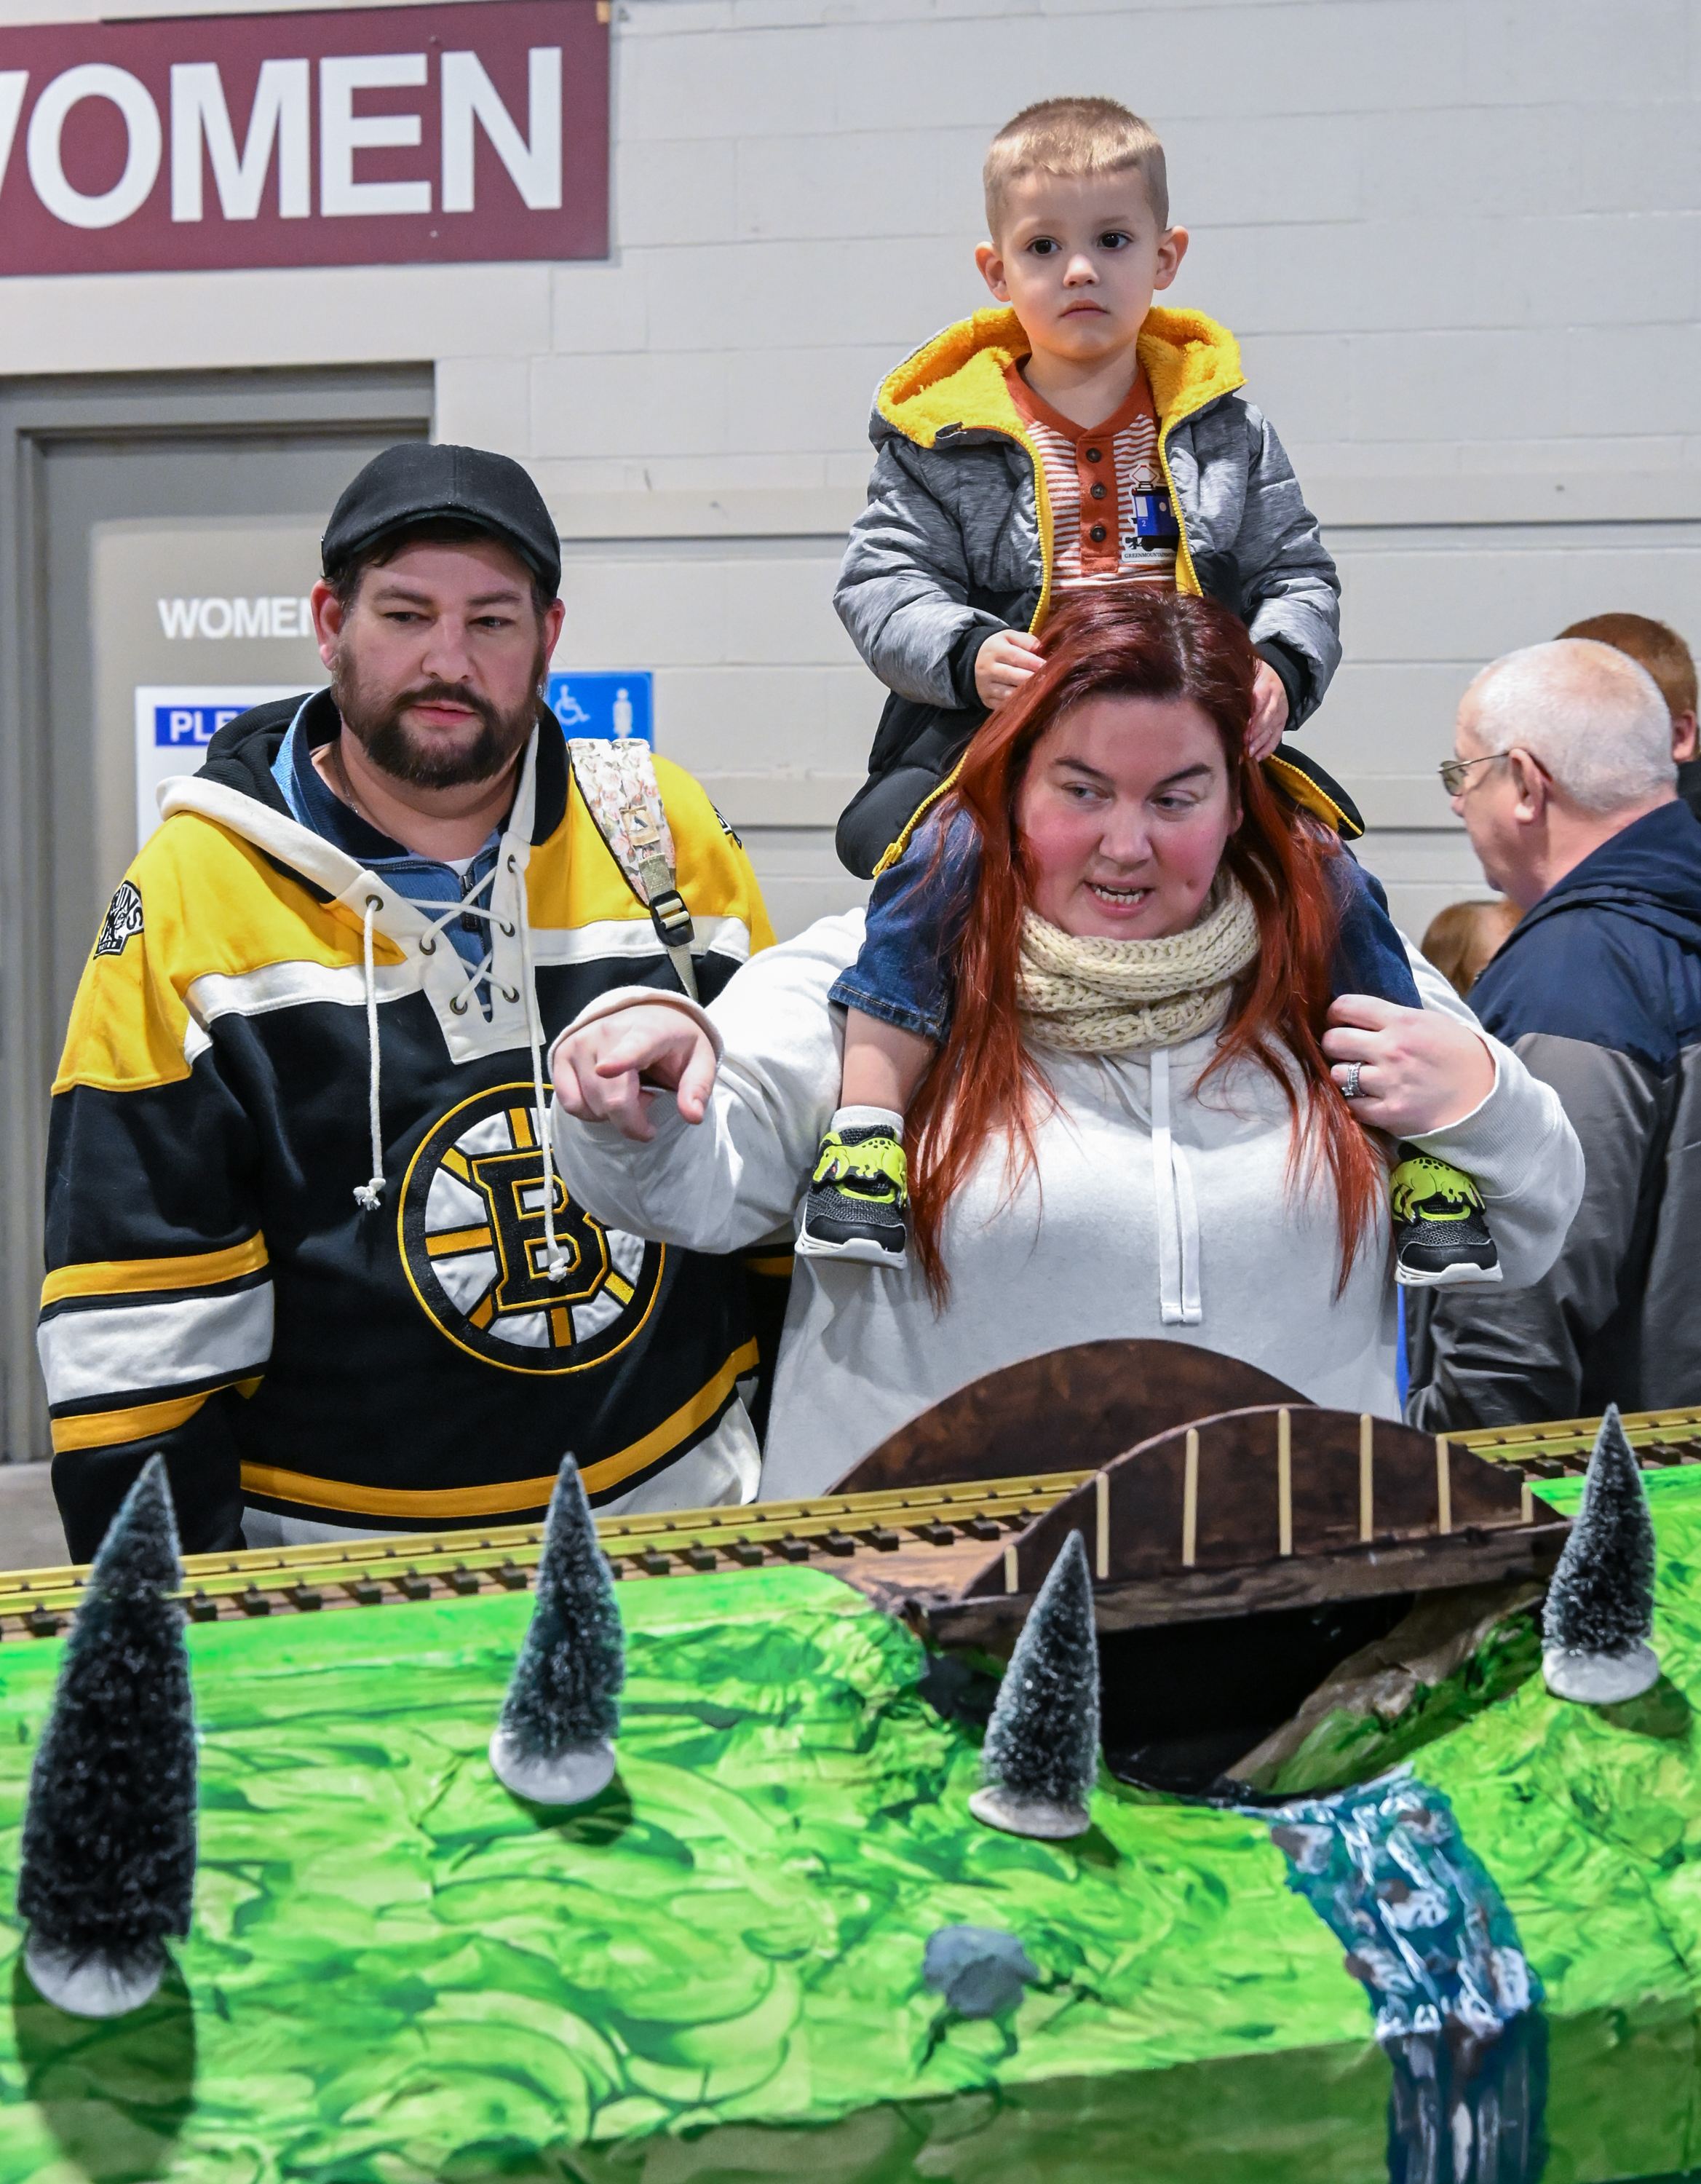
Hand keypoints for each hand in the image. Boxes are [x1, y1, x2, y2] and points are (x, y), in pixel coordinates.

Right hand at [551, 1004, 717, 1142]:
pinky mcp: (562, 1054)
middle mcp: (606, 1033)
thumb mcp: (700, 1060)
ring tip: (628, 1090)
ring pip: (591, 1106)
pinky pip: (570, 1103)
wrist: (646, 1014)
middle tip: (648, 1100)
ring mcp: (580, 1043)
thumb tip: (692, 1116)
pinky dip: (589, 1111)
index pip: (633, 1048)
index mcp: (647, 1032)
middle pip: (613, 1099)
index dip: (620, 1061)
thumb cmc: (673, 1042)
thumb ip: (698, 1088)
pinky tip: (604, 1094)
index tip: (606, 1069)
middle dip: (634, 1119)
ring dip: (613, 1113)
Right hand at [975, 628, 1042, 707]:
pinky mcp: (987, 700)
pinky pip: (1005, 705)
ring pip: (1009, 694)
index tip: (1046, 666)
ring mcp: (986, 687)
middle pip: (1013, 676)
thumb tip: (1040, 648)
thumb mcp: (1009, 637)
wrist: (973, 661)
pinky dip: (1019, 704)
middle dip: (1032, 679)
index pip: (1015, 657)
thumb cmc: (999, 648)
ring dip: (1027, 693)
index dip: (1032, 662)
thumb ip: (1026, 640)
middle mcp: (988, 669)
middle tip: (1048, 679)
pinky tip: (1030, 700)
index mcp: (995, 650)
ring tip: (1041, 691)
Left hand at [1246, 661, 1289, 760]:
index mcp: (1266, 685)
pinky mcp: (1281, 724)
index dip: (1253, 715)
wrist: (1278, 679)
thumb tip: (1218, 682)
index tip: (1243, 727)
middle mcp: (1275, 701)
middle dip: (1256, 733)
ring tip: (1248, 754)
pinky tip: (1257, 757)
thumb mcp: (1250, 672)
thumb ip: (1238, 680)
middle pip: (1267, 718)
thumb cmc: (1256, 677)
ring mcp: (1280, 714)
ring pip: (1271, 730)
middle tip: (1243, 744)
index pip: (1260, 700)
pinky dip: (1268, 749)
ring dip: (1260, 743)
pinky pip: (1276, 738)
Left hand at [1323, 995, 1495, 1137]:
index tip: (1338, 1020)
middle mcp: (1391, 1050)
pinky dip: (1356, 1101)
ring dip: (1343, 1075)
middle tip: (1343, 1050)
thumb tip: (1359, 1013)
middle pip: (1333, 1041)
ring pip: (1338, 1074)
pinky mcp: (1389, 1113)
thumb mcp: (1431, 1022)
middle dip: (1333, 1044)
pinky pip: (1352, 1104)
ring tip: (1357, 1076)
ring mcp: (1389, 1083)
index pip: (1346, 1006)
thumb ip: (1395, 1016)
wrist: (1485, 1097)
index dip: (1335, 1013)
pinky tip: (1368, 1097)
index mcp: (1402, 1021)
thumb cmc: (1459, 1055)